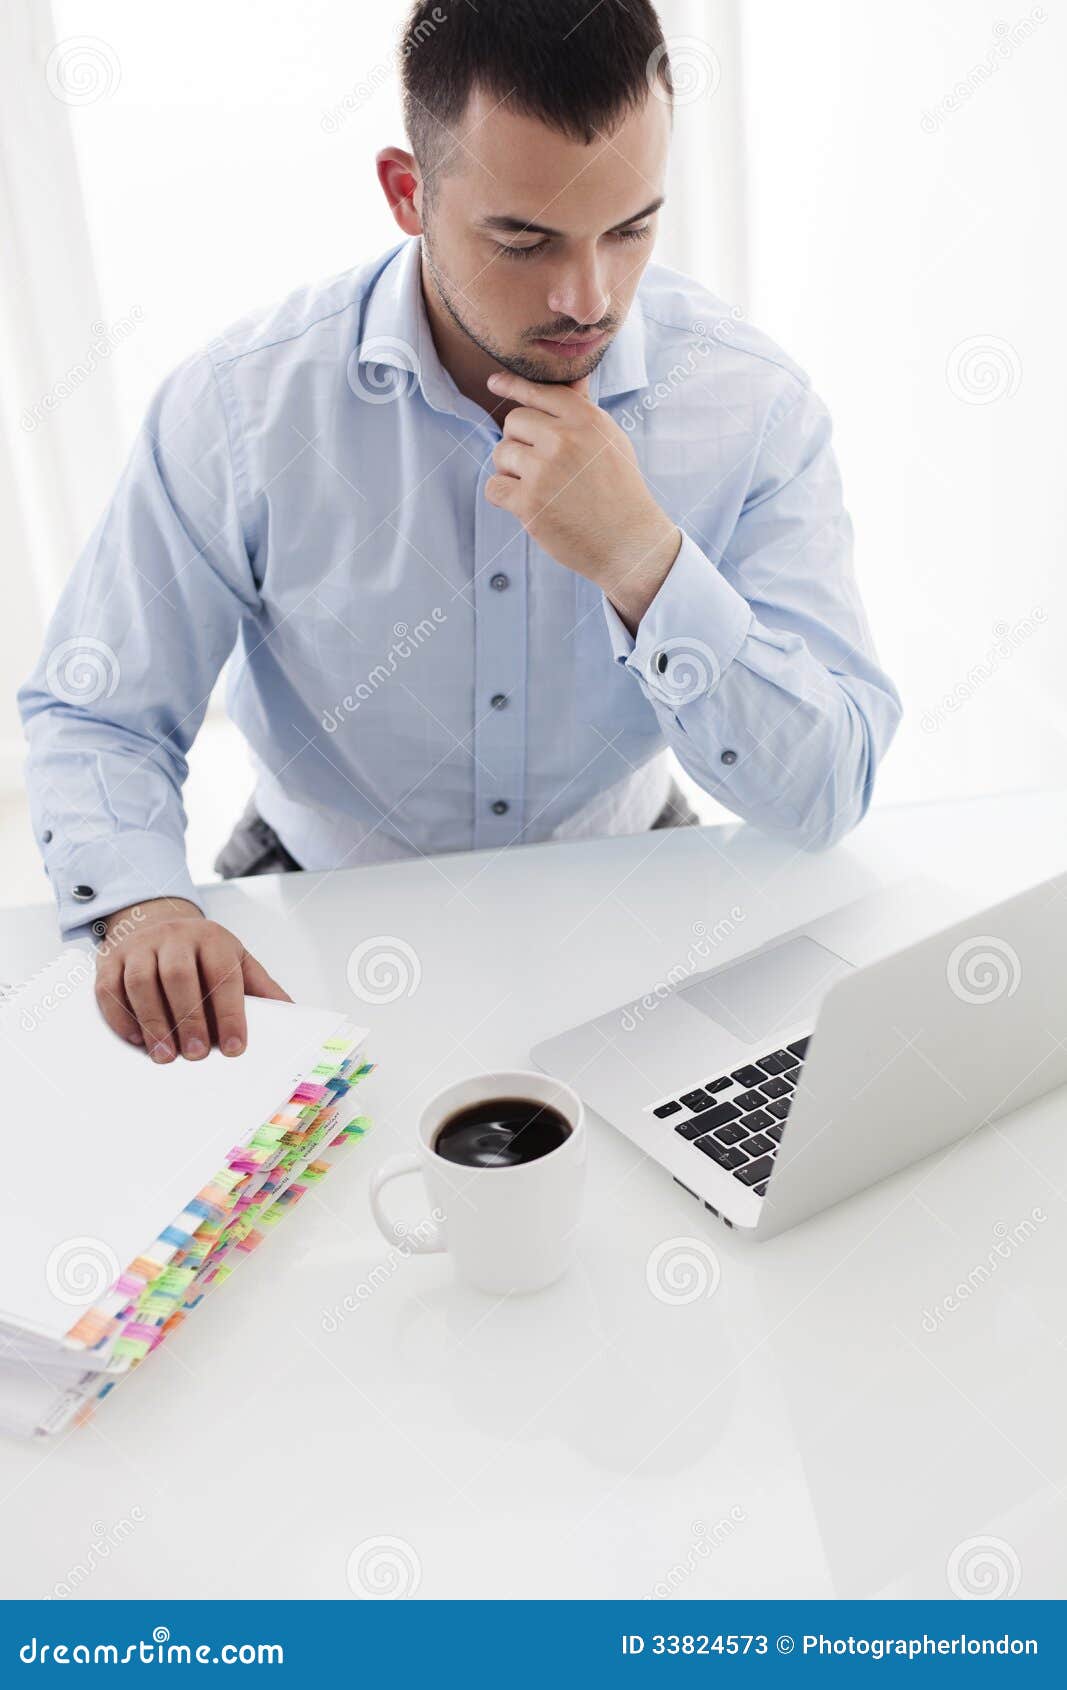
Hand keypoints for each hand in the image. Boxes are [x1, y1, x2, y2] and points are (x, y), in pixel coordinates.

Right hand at [94, 897, 289, 1061]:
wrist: (156, 920)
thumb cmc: (202, 951)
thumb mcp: (236, 960)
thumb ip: (261, 987)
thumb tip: (294, 1015)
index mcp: (213, 938)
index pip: (222, 975)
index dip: (229, 1014)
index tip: (234, 1048)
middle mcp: (175, 936)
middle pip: (179, 976)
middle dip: (189, 1019)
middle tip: (195, 1055)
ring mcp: (139, 945)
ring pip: (142, 982)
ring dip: (153, 1022)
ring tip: (165, 1056)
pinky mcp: (110, 959)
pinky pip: (110, 989)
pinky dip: (122, 1017)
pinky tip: (137, 1040)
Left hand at [484, 371, 681, 629]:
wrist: (628, 542)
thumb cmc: (619, 490)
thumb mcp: (610, 440)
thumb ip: (584, 410)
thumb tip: (574, 375)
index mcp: (585, 419)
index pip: (537, 391)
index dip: (512, 385)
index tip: (494, 383)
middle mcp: (564, 438)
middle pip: (513, 422)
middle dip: (519, 441)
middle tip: (539, 466)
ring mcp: (544, 470)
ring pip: (500, 453)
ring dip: (511, 470)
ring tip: (538, 487)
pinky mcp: (529, 502)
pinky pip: (493, 487)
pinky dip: (503, 496)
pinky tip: (526, 504)